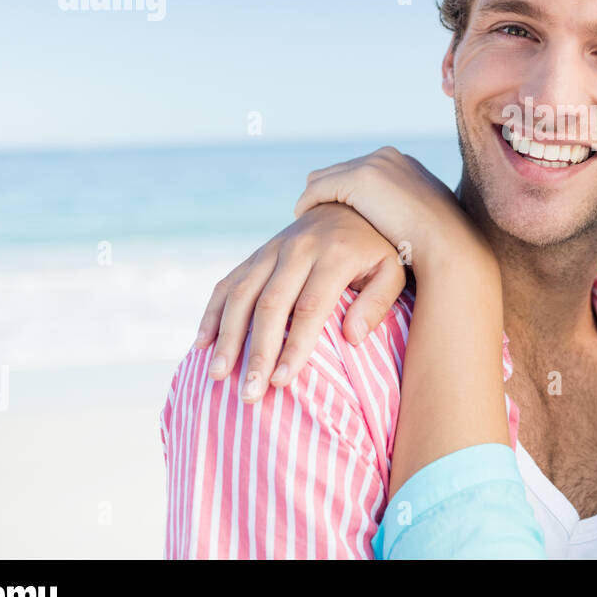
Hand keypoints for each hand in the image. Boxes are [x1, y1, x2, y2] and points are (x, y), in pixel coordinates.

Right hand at [194, 202, 406, 400]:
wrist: (353, 203)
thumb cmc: (379, 249)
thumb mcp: (393, 270)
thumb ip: (378, 302)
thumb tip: (352, 337)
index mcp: (335, 254)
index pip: (310, 307)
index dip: (295, 345)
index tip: (283, 382)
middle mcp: (299, 248)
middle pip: (271, 305)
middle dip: (257, 352)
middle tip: (249, 394)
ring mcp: (273, 248)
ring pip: (241, 294)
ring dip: (227, 337)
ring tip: (218, 376)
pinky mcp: (257, 253)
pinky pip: (228, 283)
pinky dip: (212, 313)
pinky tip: (202, 345)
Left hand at [293, 147, 485, 272]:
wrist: (448, 244)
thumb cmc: (442, 246)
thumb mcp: (427, 224)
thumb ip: (411, 218)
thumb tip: (402, 229)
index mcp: (406, 165)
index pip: (363, 171)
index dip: (347, 194)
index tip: (337, 214)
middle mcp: (389, 157)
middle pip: (341, 170)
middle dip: (328, 193)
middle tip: (314, 217)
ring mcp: (374, 164)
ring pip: (325, 177)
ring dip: (316, 198)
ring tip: (308, 220)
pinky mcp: (360, 178)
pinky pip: (318, 188)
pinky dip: (309, 203)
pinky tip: (304, 219)